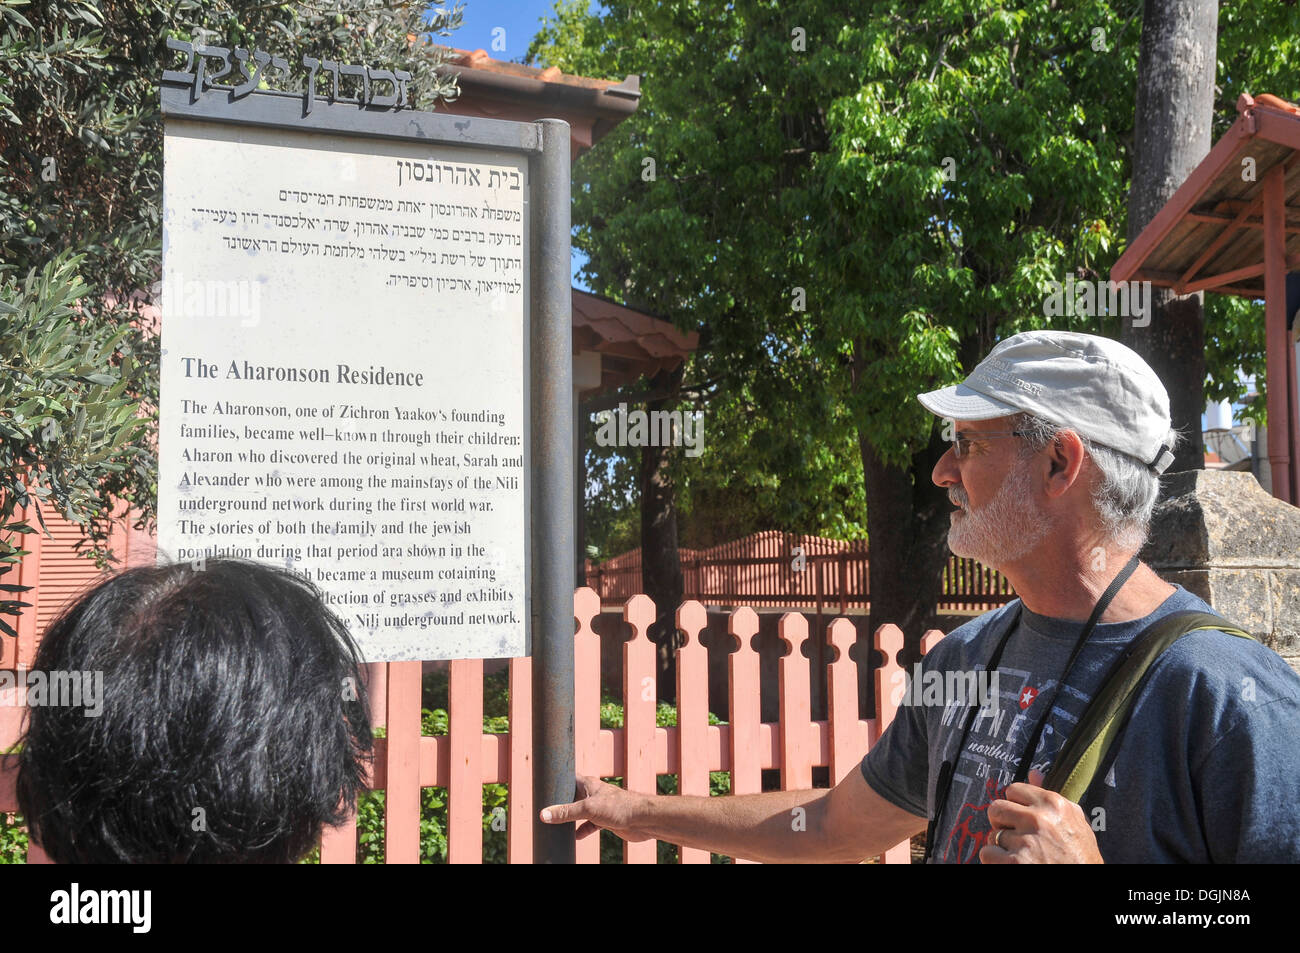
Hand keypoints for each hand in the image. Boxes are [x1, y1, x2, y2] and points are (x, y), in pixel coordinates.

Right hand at [539, 774, 654, 842]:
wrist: (642, 820)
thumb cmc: (618, 807)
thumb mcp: (587, 809)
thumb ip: (566, 812)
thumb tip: (543, 815)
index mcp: (588, 784)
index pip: (568, 778)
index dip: (556, 781)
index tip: (542, 787)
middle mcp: (593, 793)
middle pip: (572, 796)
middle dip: (560, 803)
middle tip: (545, 809)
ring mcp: (599, 807)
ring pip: (580, 812)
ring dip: (570, 818)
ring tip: (555, 824)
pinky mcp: (605, 820)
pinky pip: (589, 825)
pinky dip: (582, 830)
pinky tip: (576, 837)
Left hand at [980, 769, 1102, 863]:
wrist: (1087, 885)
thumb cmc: (1082, 858)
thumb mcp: (1076, 823)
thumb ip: (1052, 798)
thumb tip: (1033, 773)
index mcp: (1054, 805)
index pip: (1013, 790)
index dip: (1015, 805)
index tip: (1021, 818)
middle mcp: (1039, 819)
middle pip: (996, 808)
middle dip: (1002, 823)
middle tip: (1016, 837)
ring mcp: (1026, 841)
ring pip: (992, 834)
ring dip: (1001, 846)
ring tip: (1021, 855)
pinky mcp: (1015, 862)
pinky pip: (987, 853)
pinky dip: (995, 861)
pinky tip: (1012, 864)